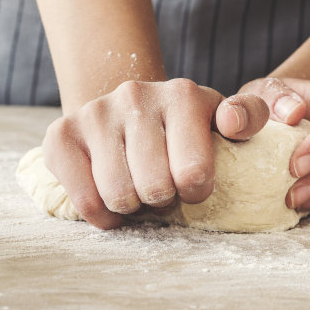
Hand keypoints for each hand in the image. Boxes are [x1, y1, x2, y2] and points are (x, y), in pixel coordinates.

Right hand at [42, 79, 269, 228]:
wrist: (126, 109)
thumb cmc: (184, 126)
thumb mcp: (222, 118)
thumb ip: (248, 116)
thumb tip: (232, 122)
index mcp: (183, 94)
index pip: (194, 173)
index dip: (195, 191)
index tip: (192, 182)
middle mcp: (136, 95)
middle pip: (154, 188)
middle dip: (162, 199)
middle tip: (161, 186)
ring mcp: (95, 112)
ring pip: (118, 196)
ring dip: (133, 206)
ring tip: (138, 187)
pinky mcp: (61, 134)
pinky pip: (84, 201)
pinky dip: (102, 215)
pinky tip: (112, 198)